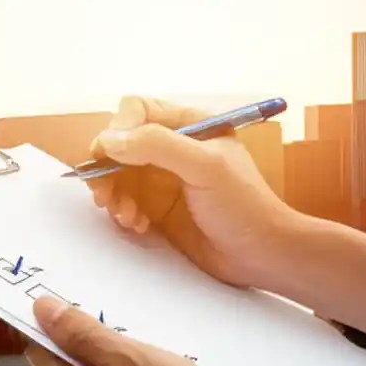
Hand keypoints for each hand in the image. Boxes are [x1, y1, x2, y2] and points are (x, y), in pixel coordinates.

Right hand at [86, 96, 297, 288]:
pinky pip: (124, 200)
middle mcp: (172, 147)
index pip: (137, 111)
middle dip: (106, 168)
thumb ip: (157, 145)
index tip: (107, 157)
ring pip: (117, 174)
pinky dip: (123, 212)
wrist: (261, 255)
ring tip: (126, 216)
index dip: (117, 130)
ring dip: (112, 194)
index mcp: (189, 125)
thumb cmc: (242, 205)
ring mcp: (164, 178)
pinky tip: (139, 225)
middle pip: (119, 144)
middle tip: (104, 195)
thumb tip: (108, 141)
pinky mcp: (158, 206)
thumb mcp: (205, 166)